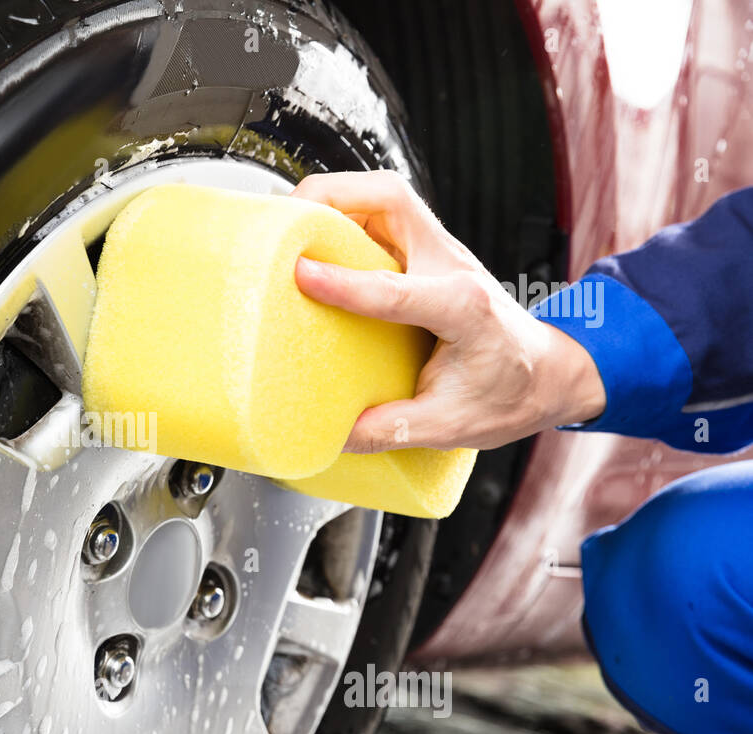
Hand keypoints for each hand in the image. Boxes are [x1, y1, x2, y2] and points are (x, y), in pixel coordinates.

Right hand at [291, 171, 605, 452]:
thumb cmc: (512, 393)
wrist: (547, 374)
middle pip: (392, 199)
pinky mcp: (423, 253)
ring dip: (335, 197)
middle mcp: (451, 266)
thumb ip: (392, 429)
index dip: (345, 282)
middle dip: (333, 195)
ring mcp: (437, 253)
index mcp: (464, 309)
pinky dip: (343, 215)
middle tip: (288, 217)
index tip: (302, 275)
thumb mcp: (452, 425)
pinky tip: (317, 238)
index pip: (397, 289)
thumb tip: (335, 436)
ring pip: (384, 197)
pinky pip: (380, 216)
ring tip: (291, 222)